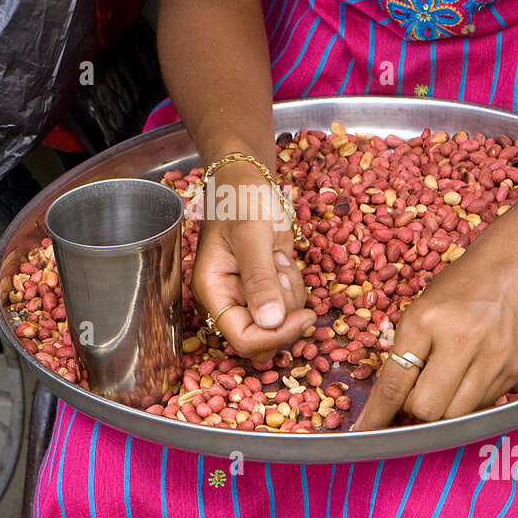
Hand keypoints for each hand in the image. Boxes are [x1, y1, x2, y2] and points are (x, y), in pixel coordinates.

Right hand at [190, 163, 313, 361]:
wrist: (248, 179)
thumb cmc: (242, 198)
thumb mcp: (253, 233)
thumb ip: (259, 277)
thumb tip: (269, 322)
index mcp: (213, 290)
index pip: (243, 339)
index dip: (276, 335)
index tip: (305, 317)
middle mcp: (227, 299)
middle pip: (263, 337)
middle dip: (284, 311)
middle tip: (282, 270)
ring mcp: (246, 295)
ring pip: (281, 322)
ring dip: (291, 292)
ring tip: (278, 256)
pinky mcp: (264, 288)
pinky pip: (289, 304)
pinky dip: (294, 283)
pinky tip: (281, 257)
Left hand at [349, 241, 517, 430]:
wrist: (513, 268)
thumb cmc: (458, 288)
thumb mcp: (420, 311)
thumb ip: (405, 353)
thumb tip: (389, 403)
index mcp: (427, 320)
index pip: (396, 382)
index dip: (377, 413)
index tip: (364, 431)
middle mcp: (463, 340)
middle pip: (427, 409)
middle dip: (415, 408)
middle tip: (417, 389)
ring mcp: (493, 359)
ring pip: (454, 416)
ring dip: (442, 409)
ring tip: (443, 382)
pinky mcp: (513, 372)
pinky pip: (480, 408)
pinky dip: (466, 402)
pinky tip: (467, 376)